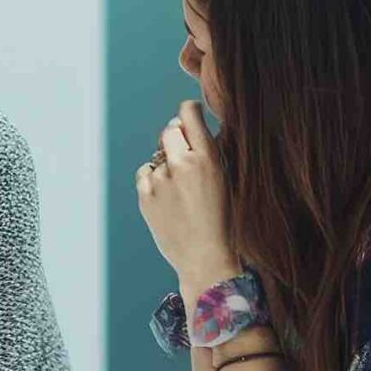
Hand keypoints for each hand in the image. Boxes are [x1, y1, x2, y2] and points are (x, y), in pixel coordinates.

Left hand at [134, 101, 235, 289]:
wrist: (205, 258)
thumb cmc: (221, 221)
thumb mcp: (225, 179)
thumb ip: (208, 153)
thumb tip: (190, 129)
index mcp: (208, 158)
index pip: (189, 114)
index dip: (187, 112)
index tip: (187, 114)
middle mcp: (182, 164)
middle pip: (169, 130)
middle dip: (175, 137)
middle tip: (184, 156)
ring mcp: (161, 180)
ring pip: (157, 155)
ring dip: (166, 164)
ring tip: (180, 190)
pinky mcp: (145, 195)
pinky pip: (145, 173)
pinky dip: (153, 180)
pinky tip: (167, 197)